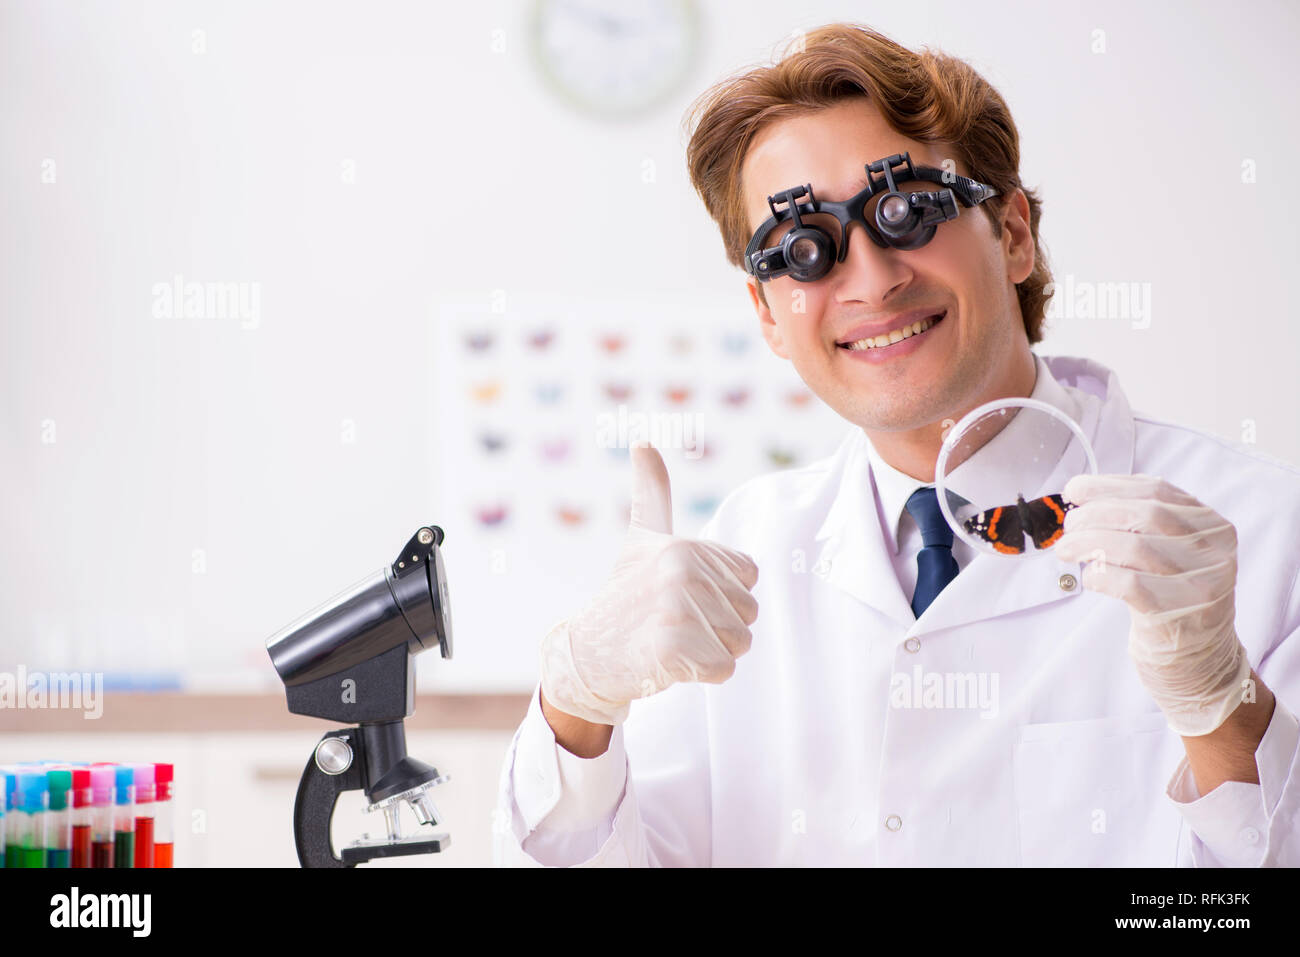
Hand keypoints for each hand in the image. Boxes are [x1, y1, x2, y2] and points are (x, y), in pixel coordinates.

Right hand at [538, 442, 759, 725]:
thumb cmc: (625, 595)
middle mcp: (683, 572)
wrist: (587, 652)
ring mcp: (677, 610)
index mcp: (685, 546)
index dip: (722, 595)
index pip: (749, 578)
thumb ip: (652, 493)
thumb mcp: (641, 539)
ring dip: (710, 652)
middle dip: (719, 628)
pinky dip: (701, 676)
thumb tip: (642, 441)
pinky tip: (668, 662)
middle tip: (673, 623)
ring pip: (740, 643)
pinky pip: (724, 670)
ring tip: (670, 640)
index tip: (680, 594)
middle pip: (748, 613)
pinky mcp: (674, 649)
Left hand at [1054, 473, 1251, 735]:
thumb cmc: (1172, 599)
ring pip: (1136, 546)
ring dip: (1089, 543)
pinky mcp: (1180, 613)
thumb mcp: (1170, 553)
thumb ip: (1140, 524)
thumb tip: (1082, 500)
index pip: (1156, 490)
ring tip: (1065, 550)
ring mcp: (1202, 583)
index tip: (1073, 489)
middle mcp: (1214, 551)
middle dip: (1095, 514)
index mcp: (1212, 525)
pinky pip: (1129, 584)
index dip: (1109, 485)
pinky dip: (1099, 576)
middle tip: (1068, 527)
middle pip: (1145, 515)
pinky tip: (1088, 579)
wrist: (1199, 661)